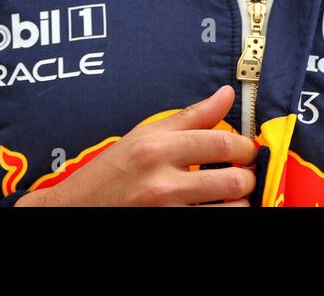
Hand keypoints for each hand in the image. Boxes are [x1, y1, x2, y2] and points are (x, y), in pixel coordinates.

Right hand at [13, 84, 256, 205]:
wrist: (76, 209)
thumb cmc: (112, 170)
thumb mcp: (145, 134)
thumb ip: (191, 116)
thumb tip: (227, 94)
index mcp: (157, 148)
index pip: (222, 144)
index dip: (244, 146)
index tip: (245, 149)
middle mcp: (161, 182)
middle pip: (234, 179)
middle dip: (247, 176)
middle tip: (242, 174)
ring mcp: (165, 211)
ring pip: (231, 210)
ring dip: (239, 203)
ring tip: (230, 196)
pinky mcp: (167, 229)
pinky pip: (212, 224)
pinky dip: (221, 216)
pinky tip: (212, 208)